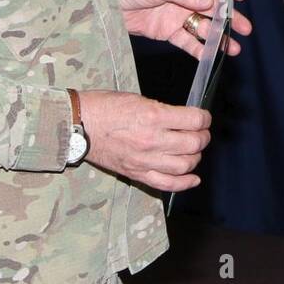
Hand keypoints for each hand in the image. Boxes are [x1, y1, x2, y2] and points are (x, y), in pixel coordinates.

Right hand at [78, 90, 211, 192]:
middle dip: (203, 137)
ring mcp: (144, 160)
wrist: (79, 125)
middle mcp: (152, 140)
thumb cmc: (105, 107)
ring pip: (185, 165)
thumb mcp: (139, 99)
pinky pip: (167, 184)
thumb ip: (163, 111)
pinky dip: (184, 183)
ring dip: (195, 157)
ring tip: (193, 150)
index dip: (204, 118)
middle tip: (201, 133)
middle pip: (193, 144)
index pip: (194, 120)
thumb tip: (184, 118)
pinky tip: (193, 178)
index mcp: (153, 116)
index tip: (203, 117)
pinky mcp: (137, 174)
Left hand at [113, 0, 251, 59]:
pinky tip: (211, 56)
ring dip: (219, 38)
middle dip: (231, 18)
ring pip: (204, 27)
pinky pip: (188, 41)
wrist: (107, 1)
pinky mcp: (169, 31)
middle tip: (245, 29)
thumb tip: (210, 3)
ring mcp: (178, 14)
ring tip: (232, 48)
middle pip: (215, 8)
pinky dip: (199, 49)